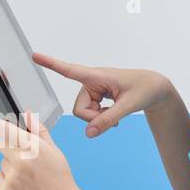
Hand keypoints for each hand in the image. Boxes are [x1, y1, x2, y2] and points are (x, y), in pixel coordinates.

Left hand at [0, 110, 86, 189]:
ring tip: (27, 175)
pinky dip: (6, 178)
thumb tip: (27, 114)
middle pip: (0, 144)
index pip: (2, 129)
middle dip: (10, 146)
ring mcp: (11, 177)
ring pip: (2, 162)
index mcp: (32, 148)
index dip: (0, 126)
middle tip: (23, 156)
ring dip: (11, 165)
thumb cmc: (60, 178)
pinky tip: (22, 184)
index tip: (1, 126)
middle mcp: (19, 162)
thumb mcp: (54, 150)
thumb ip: (38, 131)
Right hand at [33, 52, 172, 137]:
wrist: (155, 89)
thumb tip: (88, 134)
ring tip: (117, 115)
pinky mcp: (97, 97)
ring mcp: (94, 90)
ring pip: (84, 114)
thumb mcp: (128, 106)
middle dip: (94, 118)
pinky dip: (101, 119)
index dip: (51, 64)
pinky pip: (91, 114)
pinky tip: (114, 115)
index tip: (34, 55)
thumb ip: (107, 120)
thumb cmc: (145, 89)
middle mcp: (91, 82)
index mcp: (97, 76)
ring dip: (99, 119)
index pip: (69, 70)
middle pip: (79, 109)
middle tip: (115, 119)